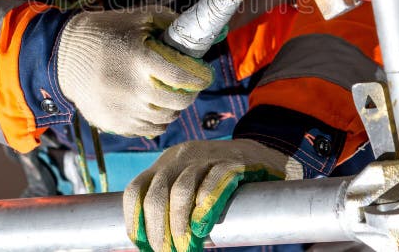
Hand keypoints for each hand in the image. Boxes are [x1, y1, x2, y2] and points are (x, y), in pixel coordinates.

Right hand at [57, 7, 212, 136]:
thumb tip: (202, 31)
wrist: (62, 56)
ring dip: (174, 108)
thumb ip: (170, 22)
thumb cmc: (104, 32)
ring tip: (170, 95)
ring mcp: (123, 110)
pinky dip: (157, 121)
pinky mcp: (114, 124)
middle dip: (190, 93)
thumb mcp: (138, 17)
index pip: (183, 77)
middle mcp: (133, 89)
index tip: (204, 73)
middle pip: (178, 102)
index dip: (200, 77)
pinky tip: (153, 106)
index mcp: (140, 59)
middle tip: (189, 85)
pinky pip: (148, 130)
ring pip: (166, 119)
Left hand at [123, 139, 301, 251]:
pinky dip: (205, 206)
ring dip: (179, 224)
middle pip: (157, 194)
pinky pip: (214, 182)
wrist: (264, 157)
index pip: (136, 189)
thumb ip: (174, 207)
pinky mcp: (233, 161)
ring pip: (182, 189)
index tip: (142, 244)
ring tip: (184, 246)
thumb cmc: (222, 181)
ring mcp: (206, 156)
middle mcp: (181, 156)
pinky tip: (202, 226)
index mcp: (166, 163)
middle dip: (157, 229)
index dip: (134, 219)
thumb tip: (160, 245)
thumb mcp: (191, 186)